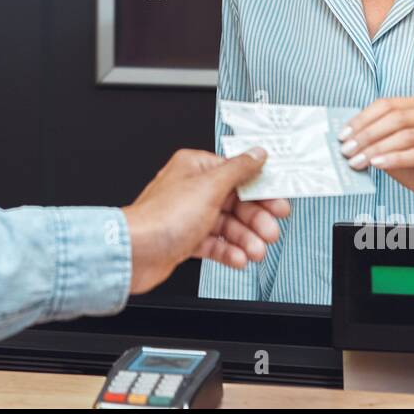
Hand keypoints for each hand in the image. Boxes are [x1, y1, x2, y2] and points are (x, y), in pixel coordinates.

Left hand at [121, 148, 289, 294]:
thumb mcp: (209, 187)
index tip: (278, 202)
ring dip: (245, 239)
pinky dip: (229, 252)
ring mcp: (188, 216)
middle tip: (270, 231)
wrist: (135, 253)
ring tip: (256, 251)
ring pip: (227, 226)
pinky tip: (239, 259)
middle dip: (255, 220)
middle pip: (235, 202)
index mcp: (195, 168)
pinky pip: (214, 244)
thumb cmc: (162, 217)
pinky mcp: (185, 240)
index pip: (237, 175)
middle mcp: (192, 190)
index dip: (260, 190)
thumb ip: (238, 170)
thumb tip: (256, 154)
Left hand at [338, 96, 413, 211]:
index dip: (363, 119)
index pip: (387, 105)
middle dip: (367, 135)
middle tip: (348, 150)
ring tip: (359, 160)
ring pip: (406, 136)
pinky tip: (379, 164)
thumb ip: (376, 140)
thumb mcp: (393, 149)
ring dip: (378, 148)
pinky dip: (396, 159)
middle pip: (396, 118)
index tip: (343, 134)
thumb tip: (348, 139)